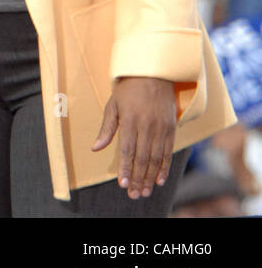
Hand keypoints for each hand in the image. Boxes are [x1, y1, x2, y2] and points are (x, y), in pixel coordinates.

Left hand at [92, 75, 178, 199]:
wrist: (153, 73)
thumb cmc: (128, 89)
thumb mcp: (113, 105)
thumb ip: (107, 128)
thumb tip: (96, 147)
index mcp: (130, 120)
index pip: (127, 150)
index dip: (125, 169)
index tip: (122, 184)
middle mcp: (147, 126)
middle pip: (142, 158)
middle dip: (138, 178)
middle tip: (134, 195)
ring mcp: (161, 128)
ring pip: (156, 158)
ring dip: (151, 177)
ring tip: (145, 192)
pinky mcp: (171, 128)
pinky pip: (168, 152)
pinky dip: (164, 168)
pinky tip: (160, 180)